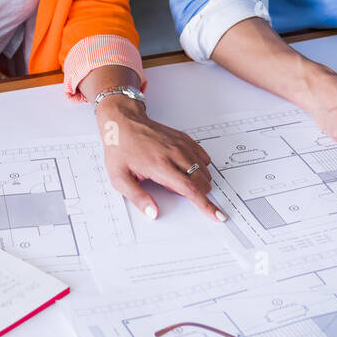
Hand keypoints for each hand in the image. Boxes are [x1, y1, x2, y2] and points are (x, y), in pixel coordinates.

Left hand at [96, 95, 224, 222]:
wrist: (123, 122)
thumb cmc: (120, 148)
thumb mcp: (119, 178)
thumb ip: (137, 198)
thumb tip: (153, 213)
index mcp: (159, 165)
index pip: (189, 189)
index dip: (205, 205)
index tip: (217, 214)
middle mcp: (174, 154)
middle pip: (201, 180)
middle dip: (201, 194)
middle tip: (183, 194)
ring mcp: (180, 145)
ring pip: (203, 168)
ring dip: (200, 181)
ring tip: (177, 179)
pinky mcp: (183, 139)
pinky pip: (202, 156)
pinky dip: (200, 166)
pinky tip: (187, 168)